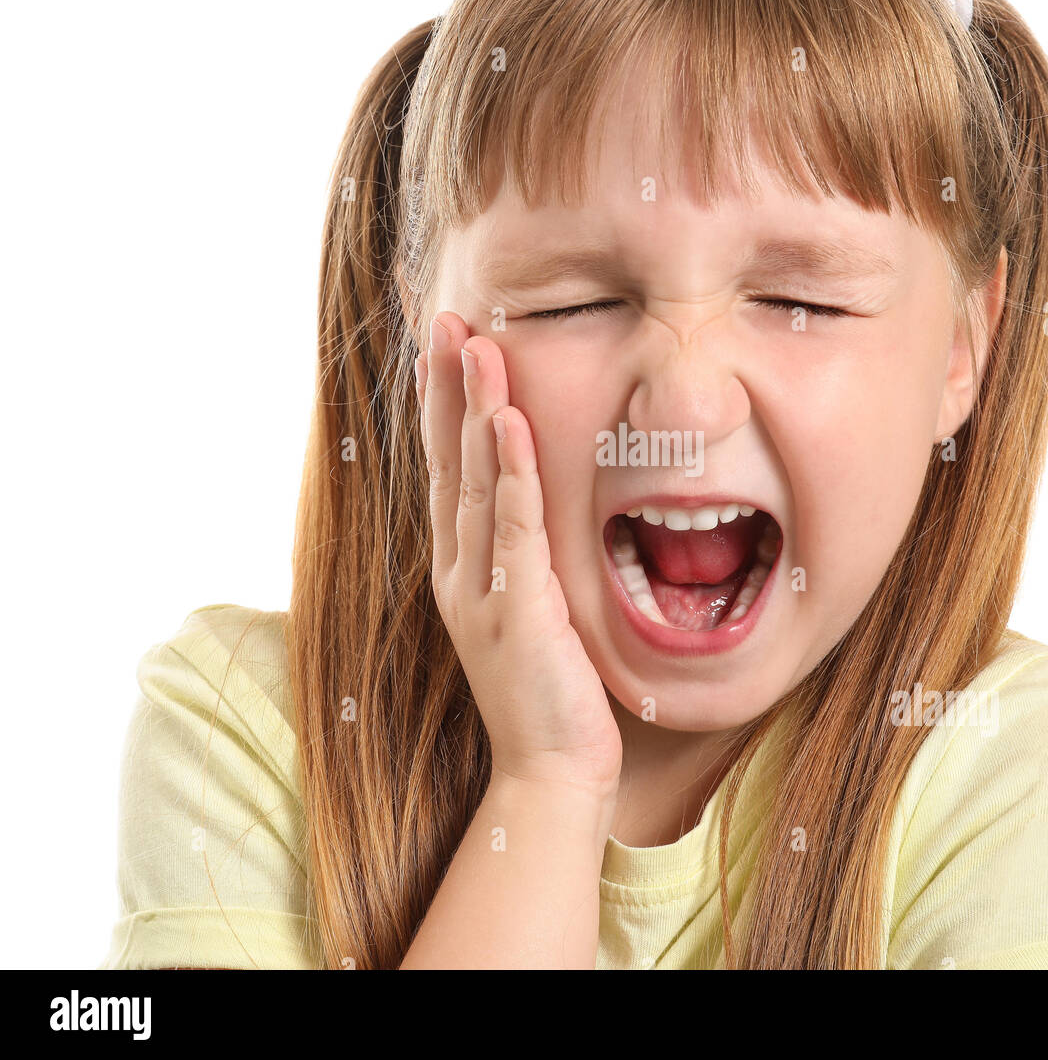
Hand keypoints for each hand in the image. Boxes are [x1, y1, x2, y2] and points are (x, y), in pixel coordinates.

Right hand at [415, 311, 621, 797]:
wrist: (553, 772)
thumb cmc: (550, 693)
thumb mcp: (531, 612)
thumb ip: (524, 560)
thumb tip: (536, 508)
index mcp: (463, 570)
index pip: (450, 473)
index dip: (446, 409)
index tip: (448, 350)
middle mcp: (460, 572)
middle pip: (449, 464)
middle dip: (446, 390)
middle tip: (446, 323)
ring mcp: (481, 591)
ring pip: (475, 483)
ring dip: (476, 410)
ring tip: (476, 346)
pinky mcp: (516, 610)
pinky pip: (513, 527)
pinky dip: (511, 470)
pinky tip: (511, 422)